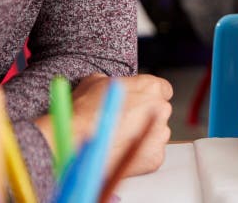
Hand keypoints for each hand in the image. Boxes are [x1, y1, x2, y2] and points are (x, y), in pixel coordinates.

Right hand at [42, 74, 172, 176]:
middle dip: (145, 117)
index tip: (138, 103)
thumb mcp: (94, 82)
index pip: (163, 90)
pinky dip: (139, 156)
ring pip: (156, 134)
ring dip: (143, 136)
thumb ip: (112, 82)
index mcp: (151, 87)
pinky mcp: (155, 156)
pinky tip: (120, 151)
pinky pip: (151, 155)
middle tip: (124, 124)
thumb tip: (109, 84)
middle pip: (159, 112)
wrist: (75, 142)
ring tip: (119, 139)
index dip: (147, 97)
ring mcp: (160, 134)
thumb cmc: (84, 112)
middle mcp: (161, 108)